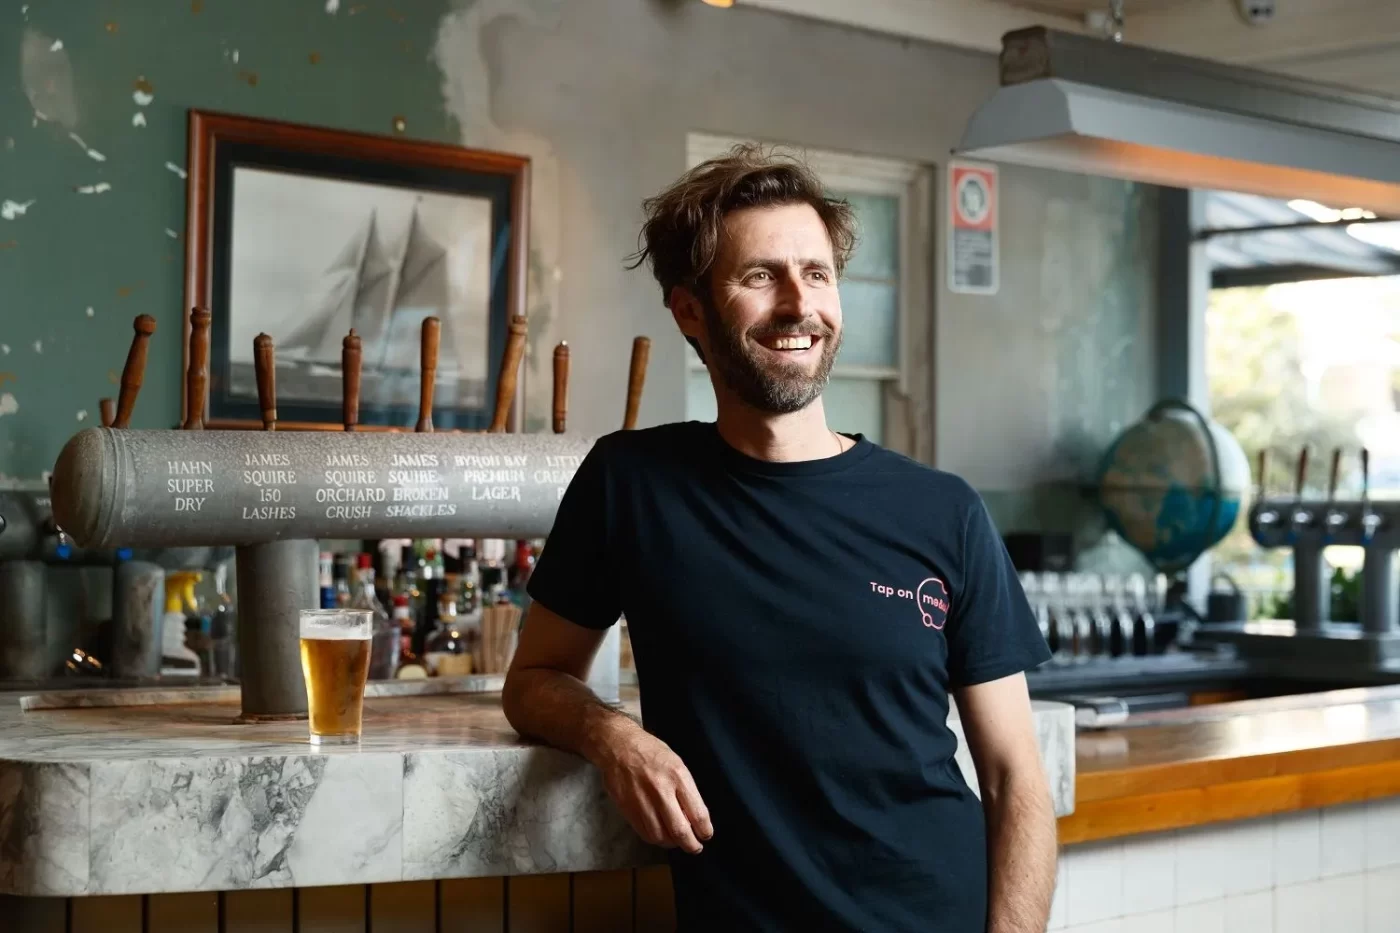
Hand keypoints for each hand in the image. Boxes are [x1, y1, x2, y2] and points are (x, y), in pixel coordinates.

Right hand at [596, 727, 712, 853]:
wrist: (618, 746)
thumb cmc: (651, 752)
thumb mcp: (676, 763)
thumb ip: (685, 789)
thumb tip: (694, 816)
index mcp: (678, 776)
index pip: (698, 813)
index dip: (705, 830)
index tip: (706, 834)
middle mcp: (661, 790)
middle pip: (680, 830)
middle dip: (691, 845)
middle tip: (695, 847)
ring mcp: (642, 801)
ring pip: (661, 836)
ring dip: (672, 843)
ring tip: (676, 840)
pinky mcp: (628, 809)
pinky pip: (644, 833)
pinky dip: (655, 838)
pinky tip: (660, 834)